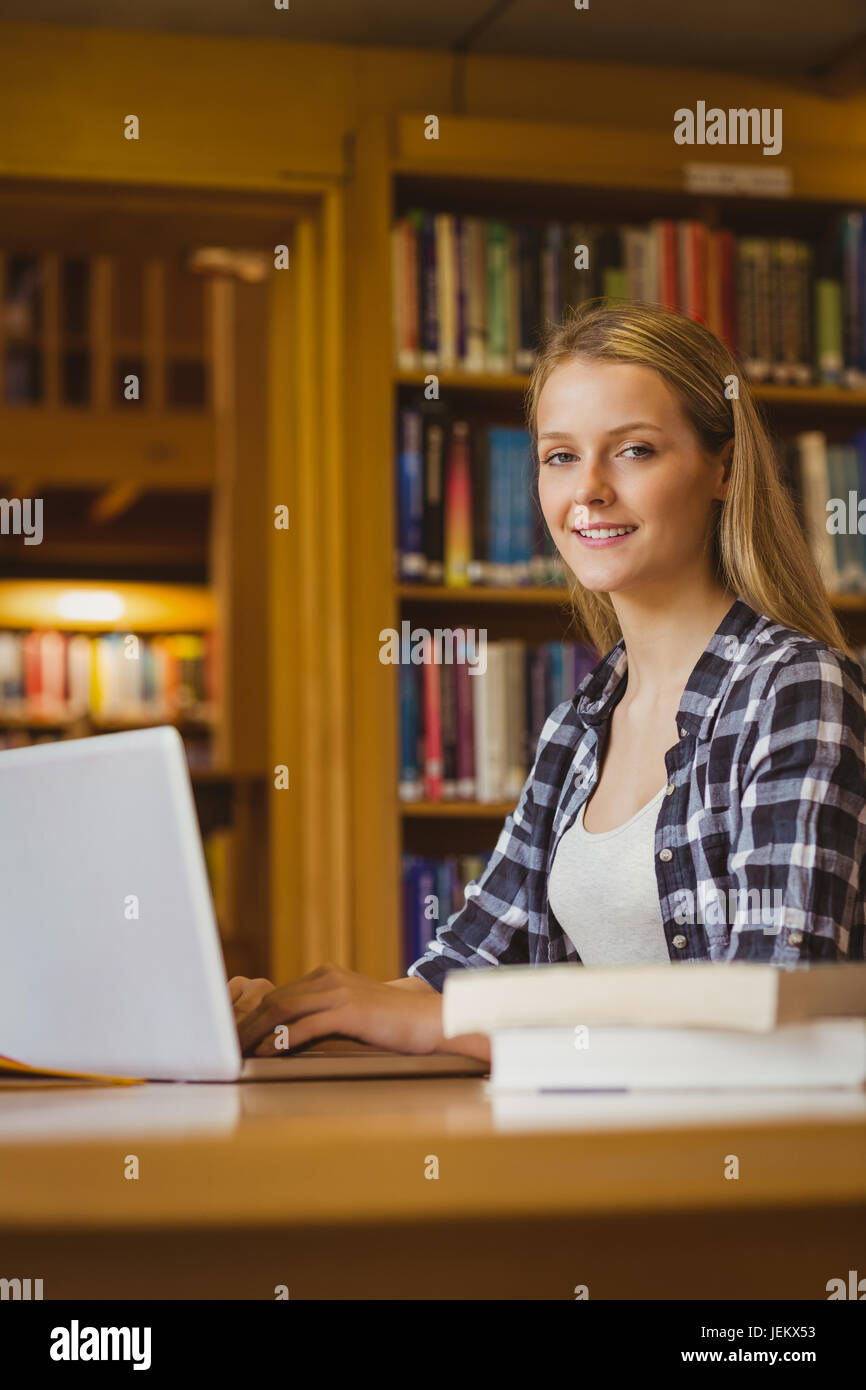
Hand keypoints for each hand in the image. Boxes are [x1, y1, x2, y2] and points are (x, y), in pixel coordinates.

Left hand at [235, 963, 442, 1056]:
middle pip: (274, 999)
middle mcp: (328, 978)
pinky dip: (282, 1039)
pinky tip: (267, 1054)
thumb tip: (290, 1036)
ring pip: (283, 1009)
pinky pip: (307, 1025)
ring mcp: (339, 992)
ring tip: (236, 1052)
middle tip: (223, 1047)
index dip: (250, 1016)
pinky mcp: (349, 1011)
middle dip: (244, 1024)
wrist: (431, 1020)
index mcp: (327, 976)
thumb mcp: (353, 1013)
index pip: (277, 994)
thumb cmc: (393, 1023)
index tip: (232, 1036)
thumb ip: (323, 1016)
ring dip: (255, 1032)